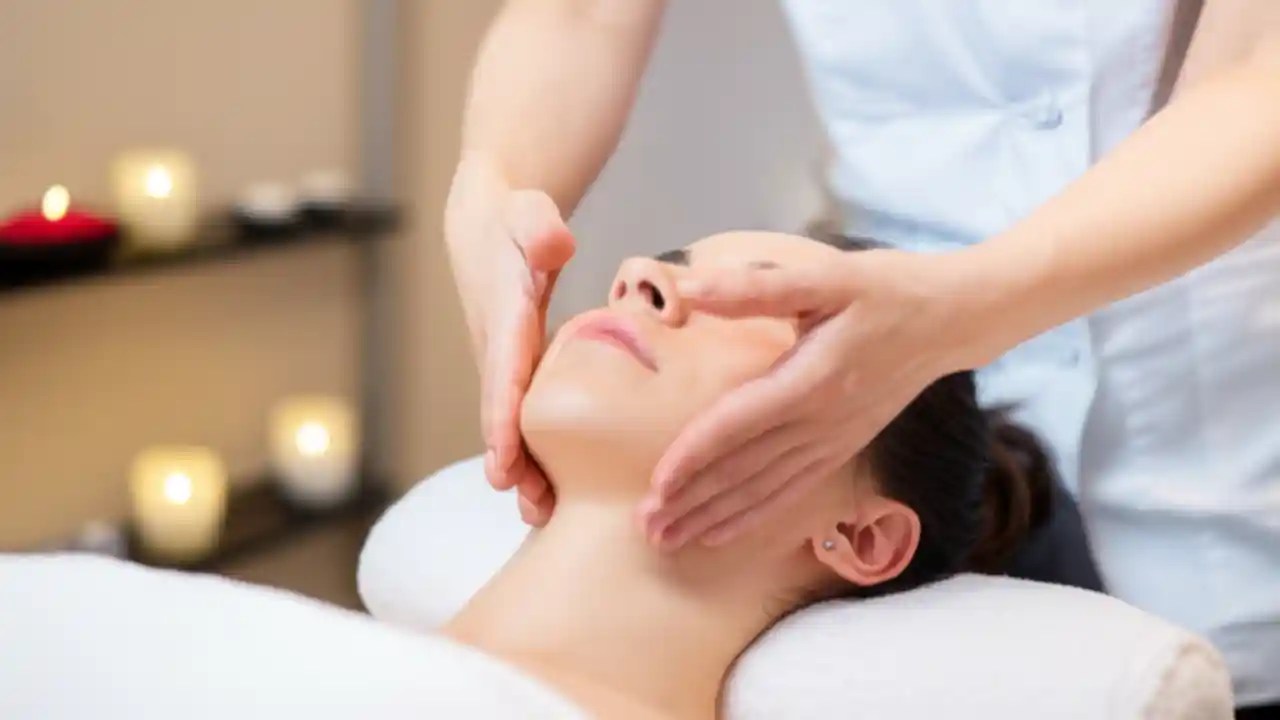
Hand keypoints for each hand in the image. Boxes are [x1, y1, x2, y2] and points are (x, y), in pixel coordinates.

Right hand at [446, 158, 575, 525]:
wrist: (487, 228)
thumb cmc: (516, 219)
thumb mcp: (529, 212)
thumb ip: (540, 227)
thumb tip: (557, 247)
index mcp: (506, 316)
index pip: (504, 373)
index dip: (503, 421)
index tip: (503, 465)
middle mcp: (500, 348)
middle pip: (504, 414)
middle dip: (515, 463)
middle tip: (533, 510)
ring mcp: (505, 363)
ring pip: (512, 424)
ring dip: (525, 470)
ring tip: (543, 517)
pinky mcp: (516, 369)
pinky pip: (523, 417)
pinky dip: (533, 454)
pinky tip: (553, 492)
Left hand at [639, 248, 964, 549]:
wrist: (951, 318)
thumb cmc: (885, 289)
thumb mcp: (827, 277)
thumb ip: (756, 287)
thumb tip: (690, 288)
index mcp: (812, 380)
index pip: (739, 425)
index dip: (696, 456)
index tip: (657, 484)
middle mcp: (822, 422)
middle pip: (745, 470)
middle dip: (692, 501)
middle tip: (646, 528)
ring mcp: (833, 441)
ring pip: (764, 490)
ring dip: (714, 517)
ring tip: (670, 540)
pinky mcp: (840, 448)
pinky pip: (790, 492)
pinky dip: (753, 516)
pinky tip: (721, 533)